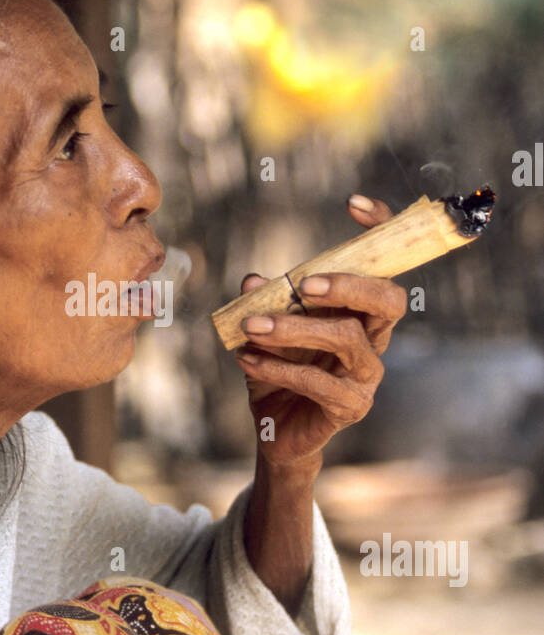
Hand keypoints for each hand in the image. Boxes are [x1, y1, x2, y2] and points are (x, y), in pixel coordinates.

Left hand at [236, 195, 406, 466]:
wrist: (274, 430)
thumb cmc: (278, 370)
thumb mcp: (264, 329)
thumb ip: (262, 303)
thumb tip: (253, 280)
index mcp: (359, 312)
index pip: (385, 265)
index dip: (381, 230)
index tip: (354, 205)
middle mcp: (373, 339)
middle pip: (388, 301)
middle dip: (349, 285)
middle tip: (305, 285)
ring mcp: (365, 376)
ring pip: (346, 339)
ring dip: (295, 329)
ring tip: (251, 328)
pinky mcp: (350, 407)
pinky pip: (318, 382)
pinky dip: (278, 367)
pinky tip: (246, 360)